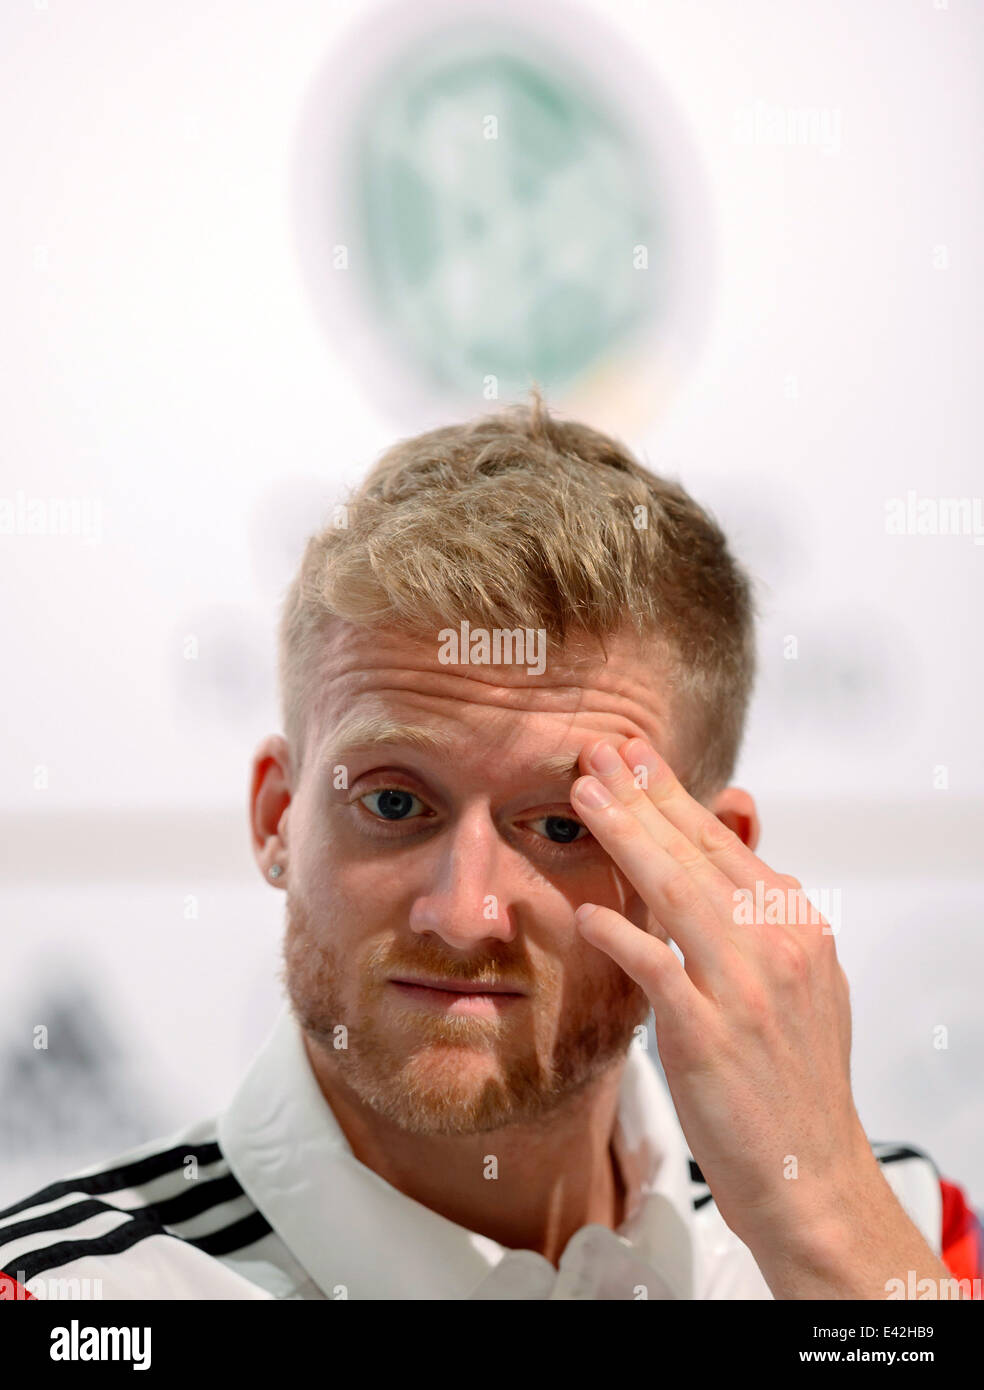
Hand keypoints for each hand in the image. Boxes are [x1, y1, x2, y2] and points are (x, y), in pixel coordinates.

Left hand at [569, 737, 947, 1296]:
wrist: (812, 1174)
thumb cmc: (793, 1076)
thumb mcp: (799, 979)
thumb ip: (763, 912)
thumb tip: (740, 844)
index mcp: (798, 925)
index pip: (724, 844)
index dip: (674, 796)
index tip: (634, 757)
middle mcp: (778, 944)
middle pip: (697, 854)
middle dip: (641, 797)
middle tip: (596, 751)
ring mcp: (746, 988)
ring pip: (677, 893)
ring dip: (625, 839)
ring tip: (583, 798)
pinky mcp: (711, 1036)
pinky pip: (657, 971)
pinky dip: (621, 937)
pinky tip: (588, 913)